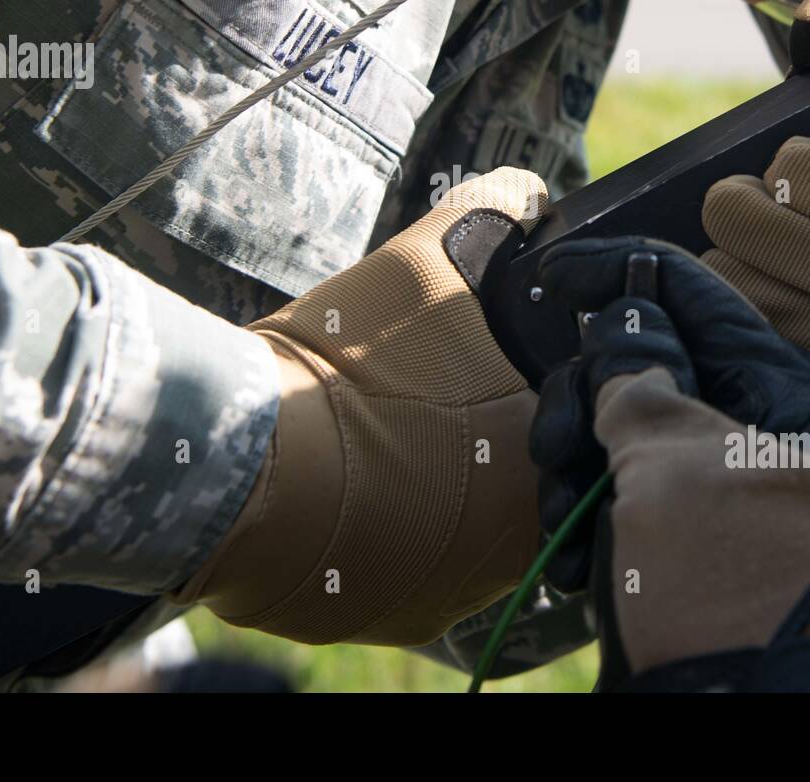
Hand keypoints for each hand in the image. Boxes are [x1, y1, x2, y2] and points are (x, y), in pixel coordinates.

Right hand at [175, 169, 545, 645]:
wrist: (241, 462)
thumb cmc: (346, 365)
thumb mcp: (423, 264)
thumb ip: (490, 214)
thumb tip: (530, 192)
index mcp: (540, 458)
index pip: (568, 422)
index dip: (528, 385)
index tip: (486, 367)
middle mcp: (521, 542)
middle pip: (527, 481)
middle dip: (491, 440)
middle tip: (434, 403)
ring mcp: (464, 589)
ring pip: (478, 531)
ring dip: (450, 489)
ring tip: (395, 442)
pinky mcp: (406, 618)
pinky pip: (425, 571)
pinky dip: (404, 533)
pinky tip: (368, 488)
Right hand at [531, 237, 809, 690]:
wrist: (718, 714)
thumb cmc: (716, 583)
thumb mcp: (671, 461)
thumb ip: (640, 377)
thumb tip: (620, 319)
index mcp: (799, 405)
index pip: (706, 305)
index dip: (627, 277)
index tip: (560, 269)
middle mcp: (769, 439)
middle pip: (657, 368)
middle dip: (592, 398)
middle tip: (558, 436)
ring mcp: (724, 490)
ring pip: (628, 429)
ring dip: (579, 462)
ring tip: (562, 509)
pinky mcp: (685, 532)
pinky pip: (623, 484)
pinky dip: (587, 510)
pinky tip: (572, 554)